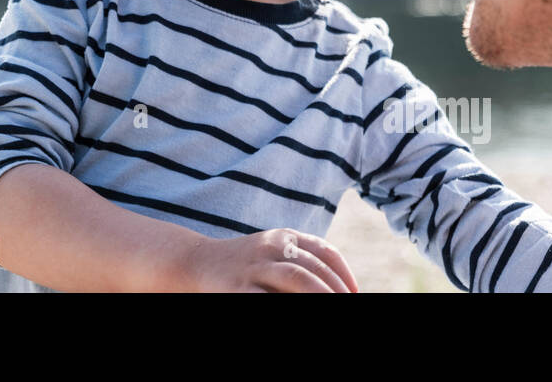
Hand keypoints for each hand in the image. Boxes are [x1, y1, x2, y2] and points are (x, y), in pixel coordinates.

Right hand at [173, 228, 358, 291]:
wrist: (196, 262)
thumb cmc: (245, 264)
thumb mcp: (272, 252)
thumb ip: (301, 262)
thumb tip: (340, 287)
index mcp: (283, 237)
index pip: (324, 252)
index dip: (344, 274)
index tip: (355, 293)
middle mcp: (270, 248)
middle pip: (312, 269)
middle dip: (336, 291)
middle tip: (349, 305)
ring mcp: (253, 269)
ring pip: (296, 279)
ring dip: (320, 296)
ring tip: (334, 309)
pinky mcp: (237, 289)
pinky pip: (267, 299)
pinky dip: (287, 307)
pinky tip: (297, 314)